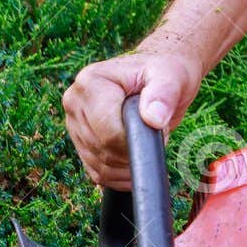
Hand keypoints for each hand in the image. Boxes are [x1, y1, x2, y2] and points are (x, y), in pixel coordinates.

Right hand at [62, 49, 203, 189]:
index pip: (106, 130)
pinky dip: (121, 175)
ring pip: (99, 165)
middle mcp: (75, 103)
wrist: (158, 76)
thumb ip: (164, 93)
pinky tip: (137, 161)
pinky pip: (97, 172)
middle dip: (134, 151)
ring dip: (129, 165)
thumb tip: (153, 119)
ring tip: (148, 142)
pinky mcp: (80, 143)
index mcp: (90, 83)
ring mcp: (74, 124)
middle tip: (157, 133)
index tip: (158, 129)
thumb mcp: (172, 75)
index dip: (135, 140)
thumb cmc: (167, 71)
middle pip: (102, 149)